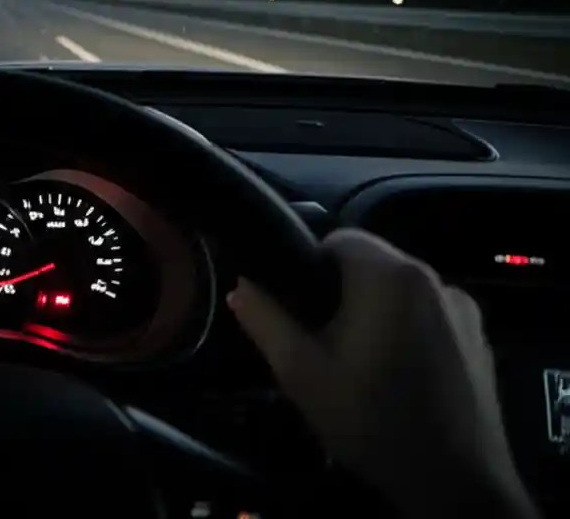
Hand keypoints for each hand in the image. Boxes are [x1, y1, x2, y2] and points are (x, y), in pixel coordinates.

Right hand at [228, 228, 539, 518]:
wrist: (454, 481)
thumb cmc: (370, 421)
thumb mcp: (301, 373)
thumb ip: (265, 320)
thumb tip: (240, 286)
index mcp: (390, 276)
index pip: (340, 237)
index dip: (310, 266)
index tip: (299, 308)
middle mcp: (434, 278)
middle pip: (373, 263)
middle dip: (343, 292)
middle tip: (321, 341)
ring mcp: (463, 308)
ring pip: (402, 290)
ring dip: (376, 311)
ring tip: (358, 362)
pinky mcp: (478, 336)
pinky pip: (430, 315)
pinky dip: (408, 330)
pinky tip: (397, 375)